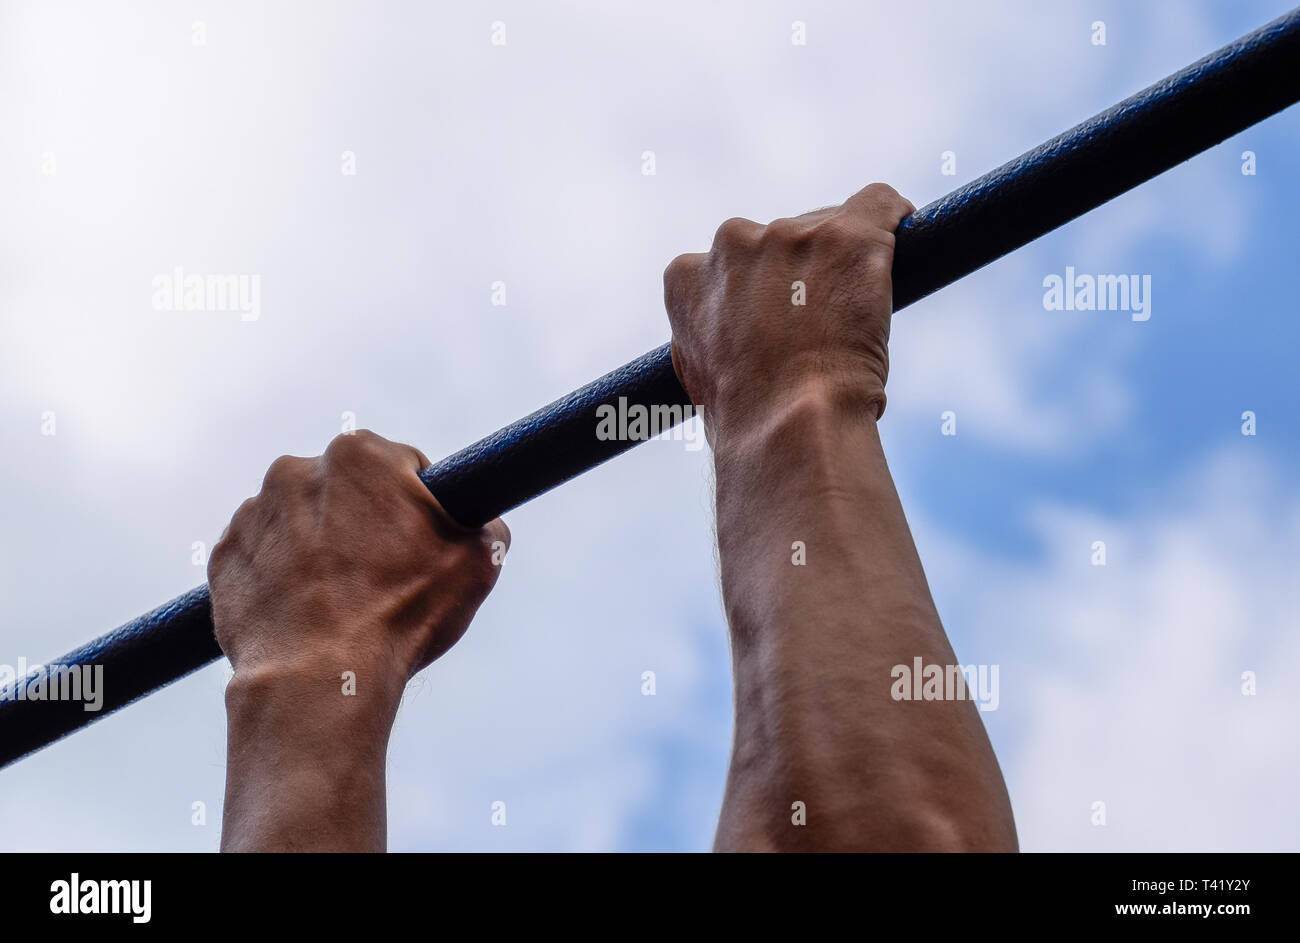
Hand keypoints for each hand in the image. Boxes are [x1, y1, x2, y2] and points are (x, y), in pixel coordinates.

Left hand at [209, 429, 509, 706]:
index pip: (404, 467)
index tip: (422, 542)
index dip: (420, 506)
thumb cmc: (400, 615)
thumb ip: (487, 526)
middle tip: (384, 576)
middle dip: (365, 523)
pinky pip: (264, 557)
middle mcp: (297, 470)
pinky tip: (307, 612)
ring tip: (343, 601)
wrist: (317, 679)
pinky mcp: (226, 556)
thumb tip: (482, 526)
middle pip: (348, 492)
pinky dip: (283, 576)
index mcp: (360, 455)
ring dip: (321, 549)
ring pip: (303, 522)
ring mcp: (254, 513)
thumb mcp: (478, 563)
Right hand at [663, 183, 913, 439]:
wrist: (789, 424)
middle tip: (822, 324)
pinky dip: (893, 218)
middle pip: (778, 240)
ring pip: (828, 228)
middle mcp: (733, 244)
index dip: (758, 290)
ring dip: (842, 262)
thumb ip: (716, 339)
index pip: (728, 263)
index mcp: (688, 277)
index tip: (779, 318)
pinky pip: (879, 204)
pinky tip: (906, 243)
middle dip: (799, 272)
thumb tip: (740, 351)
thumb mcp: (705, 377)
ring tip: (857, 318)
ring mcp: (792, 235)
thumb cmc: (750, 421)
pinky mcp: (848, 235)